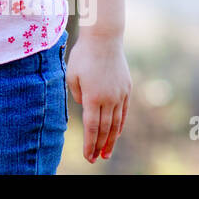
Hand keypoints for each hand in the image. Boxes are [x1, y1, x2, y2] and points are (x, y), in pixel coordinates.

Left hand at [66, 33, 130, 163]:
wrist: (104, 38)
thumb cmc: (83, 55)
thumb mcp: (72, 74)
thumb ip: (77, 93)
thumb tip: (84, 106)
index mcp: (93, 97)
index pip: (92, 127)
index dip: (89, 143)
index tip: (87, 156)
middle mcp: (109, 99)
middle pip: (105, 129)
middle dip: (99, 146)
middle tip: (96, 159)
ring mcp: (120, 94)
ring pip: (116, 123)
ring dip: (111, 140)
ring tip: (106, 152)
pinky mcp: (126, 89)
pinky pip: (124, 112)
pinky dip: (120, 125)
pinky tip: (116, 133)